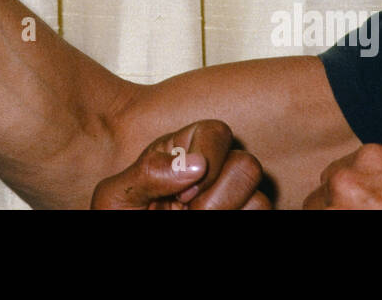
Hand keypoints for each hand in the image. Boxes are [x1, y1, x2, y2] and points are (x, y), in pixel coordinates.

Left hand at [90, 120, 271, 209]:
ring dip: (224, 212)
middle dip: (217, 195)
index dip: (207, 159)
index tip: (180, 194)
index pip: (217, 132)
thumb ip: (150, 174)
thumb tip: (197, 164)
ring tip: (195, 222)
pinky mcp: (240, 218)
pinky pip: (263, 215)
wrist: (132, 249)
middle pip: (247, 164)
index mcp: (181, 151)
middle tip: (187, 212)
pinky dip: (238, 222)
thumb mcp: (118, 196)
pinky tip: (212, 227)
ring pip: (259, 199)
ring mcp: (229, 200)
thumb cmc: (120, 218)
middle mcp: (211, 172)